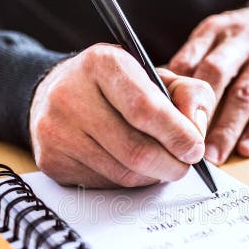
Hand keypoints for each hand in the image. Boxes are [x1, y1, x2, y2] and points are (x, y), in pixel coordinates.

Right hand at [29, 43, 213, 187]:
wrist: (58, 94)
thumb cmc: (118, 87)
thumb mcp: (156, 76)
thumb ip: (189, 95)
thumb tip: (197, 132)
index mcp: (102, 63)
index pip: (145, 108)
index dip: (177, 134)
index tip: (195, 149)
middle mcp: (70, 94)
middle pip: (135, 150)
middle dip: (170, 164)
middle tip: (184, 165)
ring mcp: (55, 130)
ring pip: (122, 173)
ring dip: (151, 176)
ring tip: (160, 164)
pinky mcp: (51, 160)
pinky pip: (104, 185)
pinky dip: (126, 182)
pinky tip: (129, 166)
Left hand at [169, 0, 248, 163]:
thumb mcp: (220, 36)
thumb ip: (193, 62)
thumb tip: (161, 98)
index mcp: (217, 30)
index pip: (189, 61)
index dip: (173, 93)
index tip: (161, 121)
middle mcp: (243, 39)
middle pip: (216, 75)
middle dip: (198, 111)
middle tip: (184, 143)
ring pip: (245, 94)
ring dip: (227, 128)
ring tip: (213, 156)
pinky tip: (247, 148)